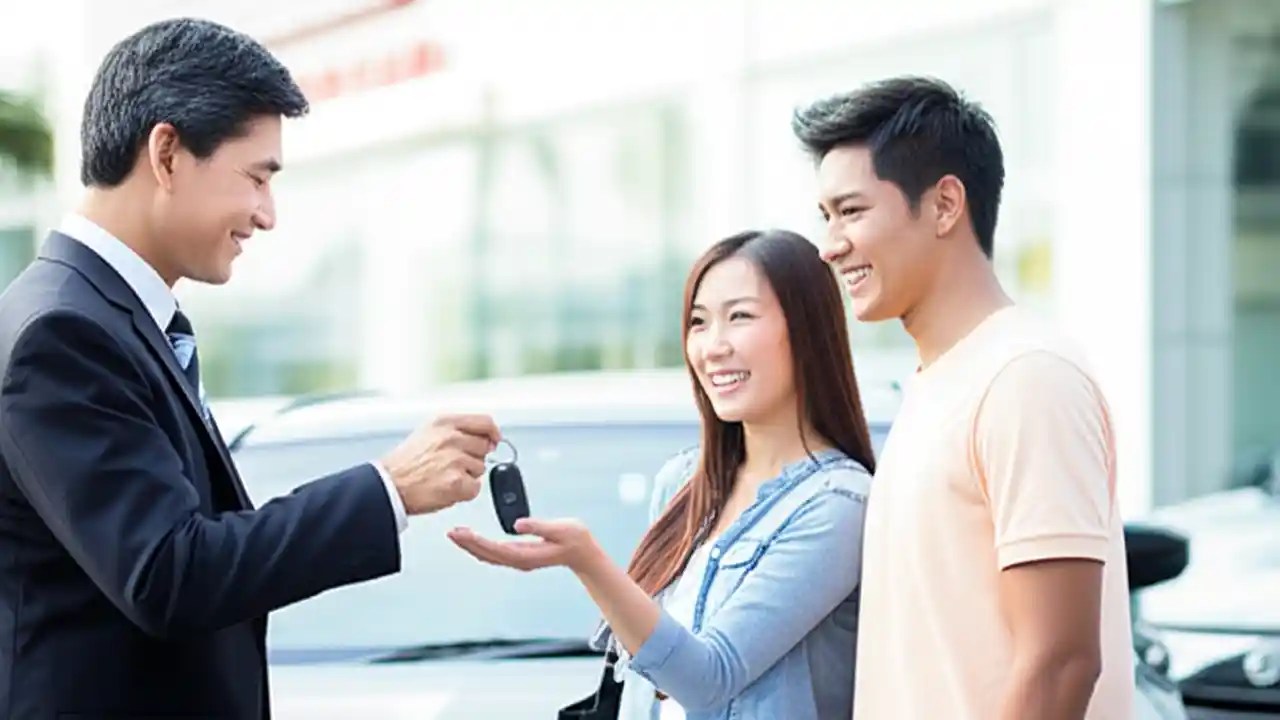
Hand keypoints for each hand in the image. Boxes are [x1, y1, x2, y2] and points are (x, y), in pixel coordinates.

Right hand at [379, 414, 500, 514]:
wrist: (387, 486)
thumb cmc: (404, 464)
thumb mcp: (428, 433)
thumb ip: (457, 431)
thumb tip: (487, 438)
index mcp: (445, 422)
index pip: (485, 422)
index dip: (493, 433)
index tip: (494, 440)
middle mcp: (451, 438)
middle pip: (484, 446)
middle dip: (473, 457)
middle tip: (451, 465)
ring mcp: (455, 459)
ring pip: (480, 469)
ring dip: (467, 476)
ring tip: (443, 476)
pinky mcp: (456, 482)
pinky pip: (475, 488)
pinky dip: (464, 492)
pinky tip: (445, 488)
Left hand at [447, 518, 604, 574]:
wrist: (583, 553)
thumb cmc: (575, 540)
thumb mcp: (561, 529)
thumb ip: (539, 526)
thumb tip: (517, 524)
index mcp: (527, 555)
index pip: (496, 549)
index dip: (477, 542)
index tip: (462, 533)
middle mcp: (520, 560)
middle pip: (487, 554)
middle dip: (468, 544)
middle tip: (451, 532)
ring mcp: (519, 560)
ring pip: (488, 555)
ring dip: (471, 546)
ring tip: (456, 534)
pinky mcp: (519, 555)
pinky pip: (494, 553)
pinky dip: (480, 546)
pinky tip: (473, 539)